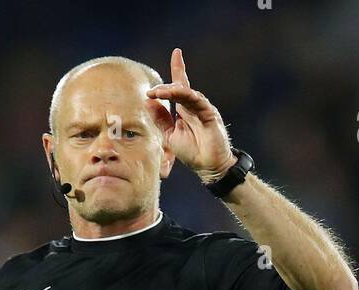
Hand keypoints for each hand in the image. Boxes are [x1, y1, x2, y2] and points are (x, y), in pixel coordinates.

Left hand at [146, 47, 234, 183]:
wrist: (209, 166)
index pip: (180, 86)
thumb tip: (148, 101)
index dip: (179, 68)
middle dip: (166, 87)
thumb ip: (160, 119)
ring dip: (172, 91)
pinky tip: (177, 93)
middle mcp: (194, 106)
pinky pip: (197, 101)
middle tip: (152, 91)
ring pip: (187, 93)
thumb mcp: (170, 135)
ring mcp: (203, 108)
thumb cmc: (192, 152)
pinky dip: (187, 96)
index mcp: (184, 109)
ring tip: (159, 92)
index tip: (176, 53)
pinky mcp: (210, 113)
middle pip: (181, 86)